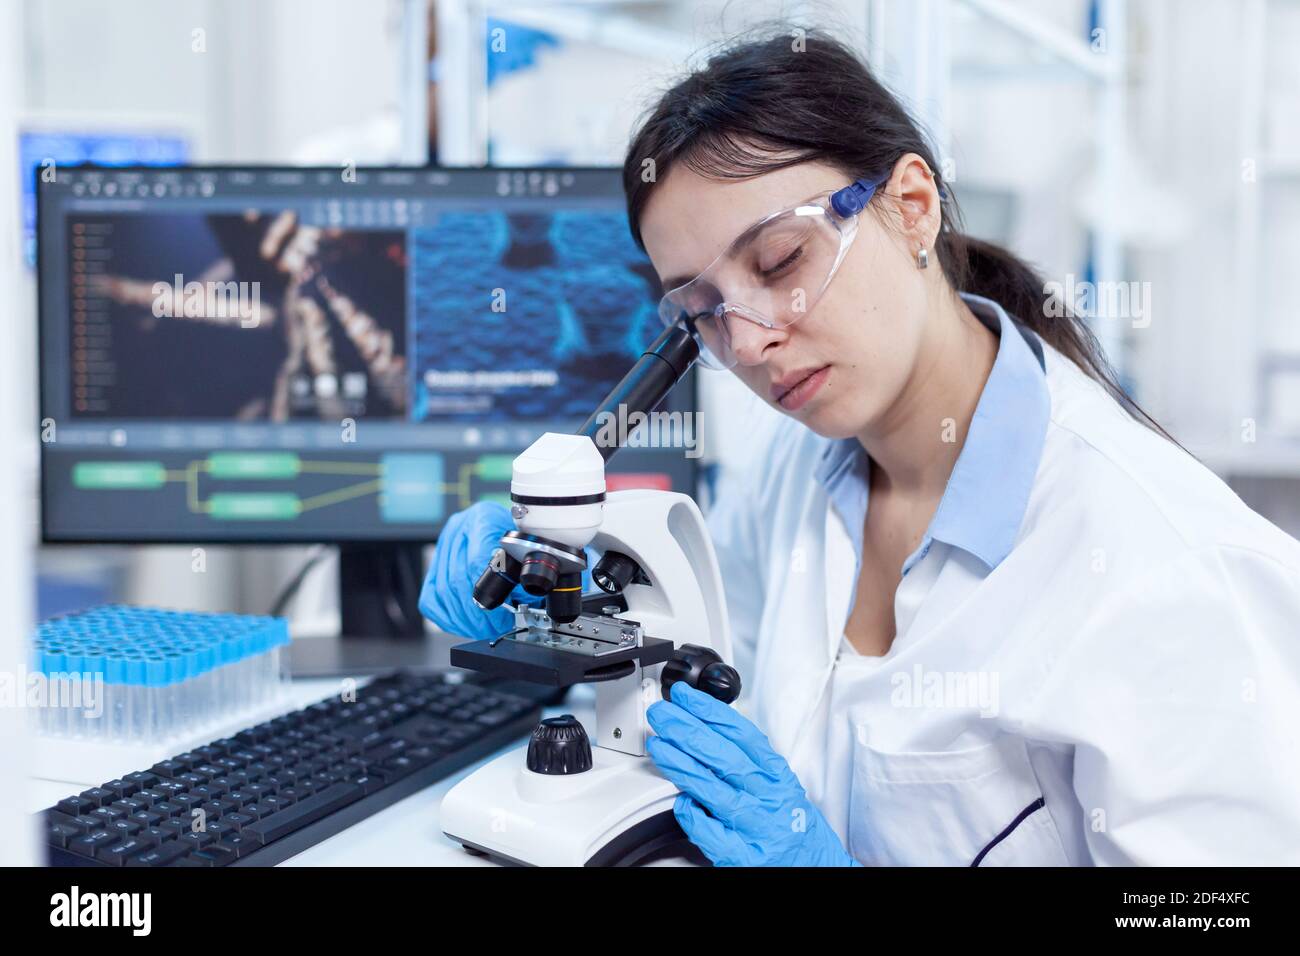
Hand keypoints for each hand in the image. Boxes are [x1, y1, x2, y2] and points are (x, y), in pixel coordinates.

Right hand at [418, 502, 531, 638]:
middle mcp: (458, 529)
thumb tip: (526, 594)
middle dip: (477, 613)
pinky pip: (431, 597)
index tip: (505, 609)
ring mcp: (442, 547)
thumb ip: (523, 565)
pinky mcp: (433, 564)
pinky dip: (446, 617)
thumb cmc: (512, 533)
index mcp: (482, 518)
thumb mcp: (525, 544)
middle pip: (458, 580)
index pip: (476, 560)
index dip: (489, 592)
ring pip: (443, 591)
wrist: (499, 523)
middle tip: (495, 626)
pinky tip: (462, 625)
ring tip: (483, 629)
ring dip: (464, 619)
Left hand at [647, 682, 858, 866]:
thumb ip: (751, 761)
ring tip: (659, 746)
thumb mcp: (782, 785)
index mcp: (778, 775)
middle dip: (688, 731)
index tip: (686, 697)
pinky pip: (710, 833)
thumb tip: (711, 730)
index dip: (711, 712)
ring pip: (713, 790)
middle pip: (724, 757)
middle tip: (663, 715)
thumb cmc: (796, 827)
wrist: (817, 869)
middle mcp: (769, 798)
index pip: (742, 734)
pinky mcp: (743, 856)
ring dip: (681, 764)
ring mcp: (756, 827)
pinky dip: (692, 815)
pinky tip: (680, 801)